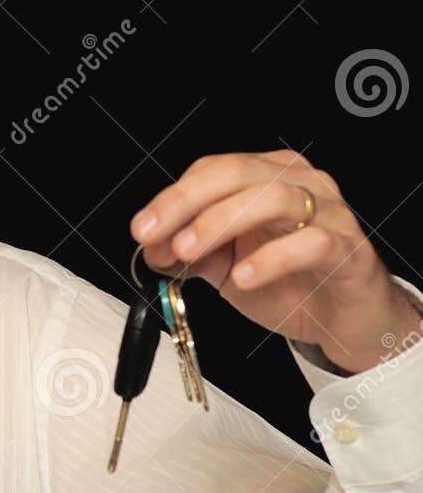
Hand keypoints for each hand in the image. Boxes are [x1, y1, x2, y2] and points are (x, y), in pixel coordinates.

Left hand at [131, 148, 422, 374]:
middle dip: (187, 203)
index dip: (172, 199)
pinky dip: (271, 258)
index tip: (142, 230)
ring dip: (220, 222)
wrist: (346, 321)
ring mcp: (330, 213)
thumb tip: (150, 246)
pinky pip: (312, 243)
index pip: (212, 171)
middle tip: (156, 236)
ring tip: (187, 252)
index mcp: (267, 177)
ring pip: (273, 198)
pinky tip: (243, 276)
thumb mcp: (225, 267)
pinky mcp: (350, 250)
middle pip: (237, 174)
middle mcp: (300, 184)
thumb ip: (188, 253)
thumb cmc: (291, 283)